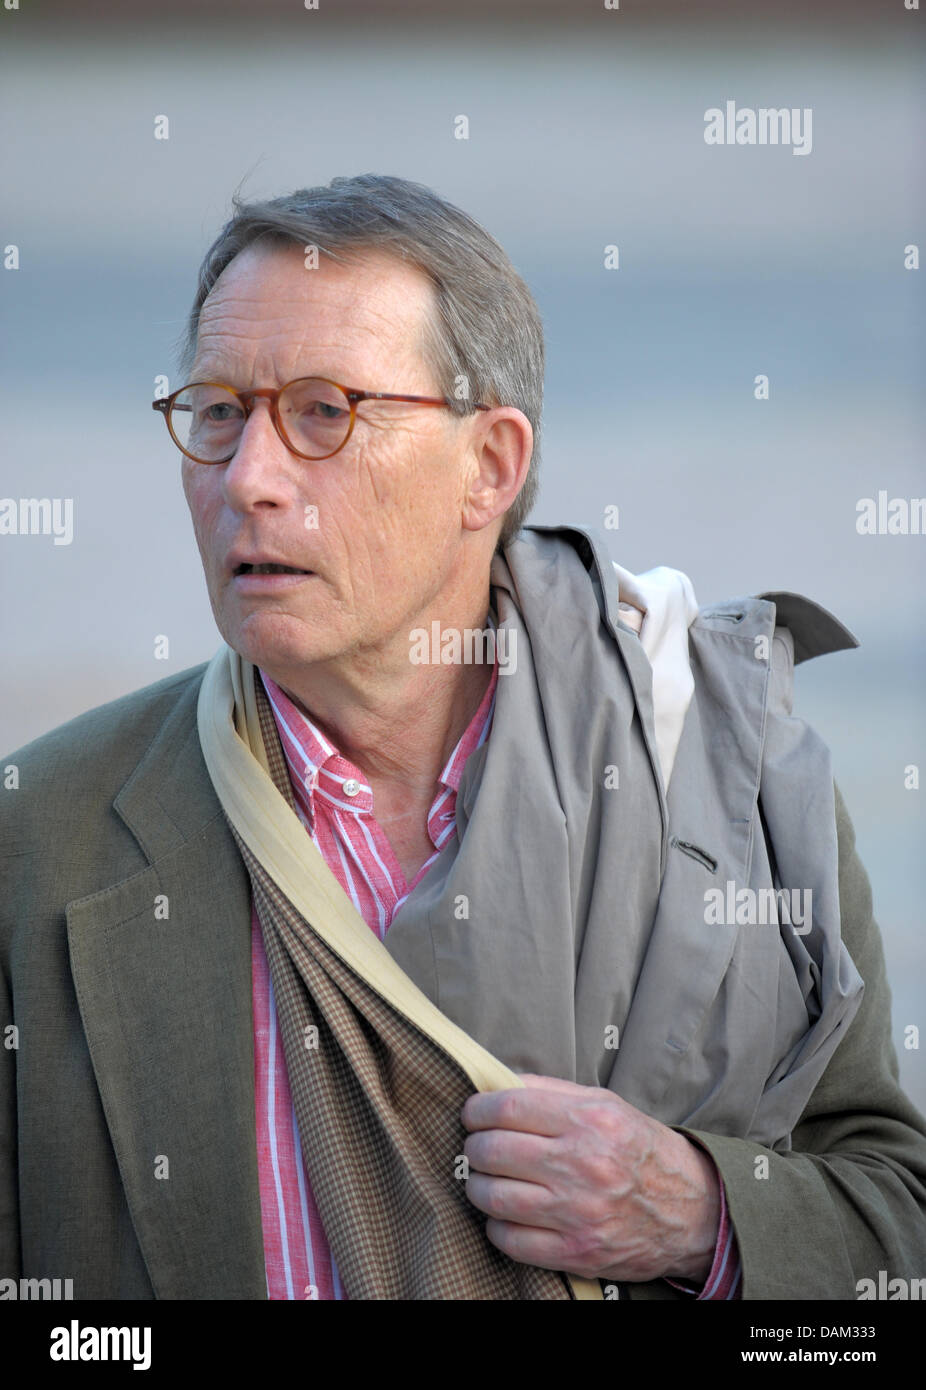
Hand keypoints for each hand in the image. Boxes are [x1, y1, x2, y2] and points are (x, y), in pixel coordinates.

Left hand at [460, 1073, 720, 1283]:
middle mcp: (584, 1164)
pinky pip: (509, 1240)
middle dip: (474, 1147)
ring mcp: (579, 1212)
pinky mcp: (576, 1251)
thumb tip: (497, 1084)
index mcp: (590, 1120)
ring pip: (494, 1196)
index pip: (510, 1107)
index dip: (478, 1109)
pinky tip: (506, 1214)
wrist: (691, 1211)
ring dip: (478, 1186)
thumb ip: (552, 1092)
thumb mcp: (606, 1105)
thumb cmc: (640, 1150)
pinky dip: (496, 1226)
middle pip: (494, 1151)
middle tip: (477, 1146)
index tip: (473, 1114)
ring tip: (486, 1178)